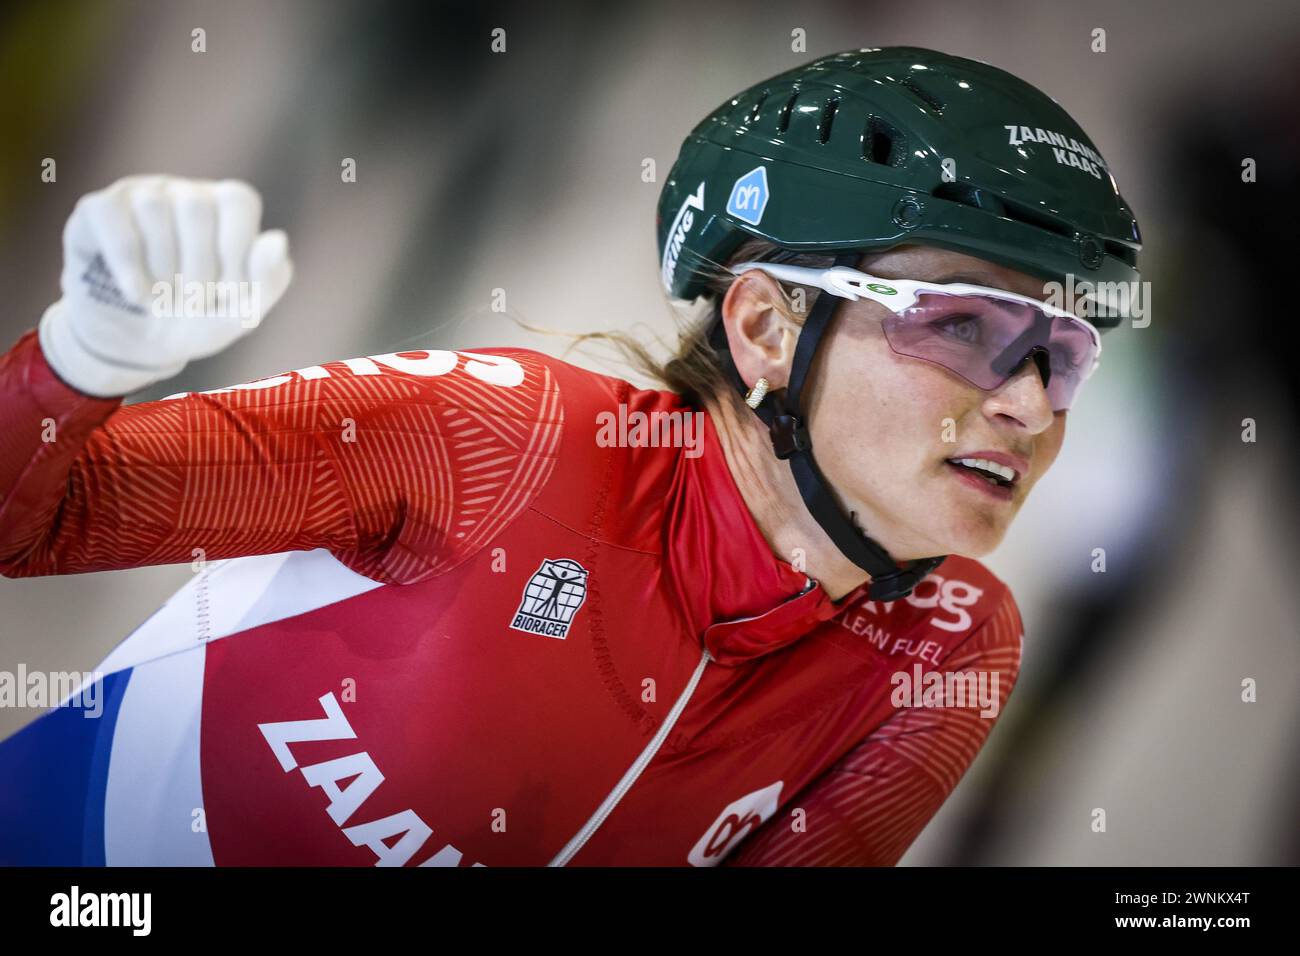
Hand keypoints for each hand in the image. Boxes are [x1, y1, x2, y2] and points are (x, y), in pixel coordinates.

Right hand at [37, 175, 292, 396]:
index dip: (237, 251)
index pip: (238, 200)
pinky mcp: (98, 210)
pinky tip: (137, 294)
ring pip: (152, 208)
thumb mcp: (241, 311)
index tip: (229, 292)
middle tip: (194, 303)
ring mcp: (138, 196)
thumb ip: (268, 279)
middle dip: (199, 267)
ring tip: (162, 300)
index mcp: (225, 209)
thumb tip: (277, 240)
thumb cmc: (198, 320)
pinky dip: (128, 264)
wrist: (139, 346)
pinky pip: (111, 218)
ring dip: (162, 269)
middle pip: (195, 206)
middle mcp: (183, 193)